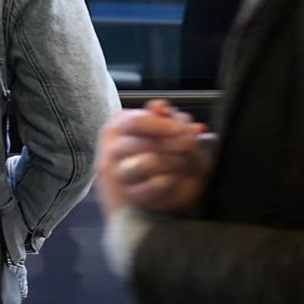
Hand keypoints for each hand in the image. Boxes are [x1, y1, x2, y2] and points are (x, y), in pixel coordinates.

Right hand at [98, 101, 211, 216]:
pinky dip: (169, 180)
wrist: (177, 186)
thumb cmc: (169, 153)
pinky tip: (175, 176)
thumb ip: (165, 116)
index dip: (160, 124)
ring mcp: (119, 174)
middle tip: (190, 144)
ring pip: (144, 164)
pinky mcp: (131, 196)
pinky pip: (152, 186)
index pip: (135, 122)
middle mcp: (114, 150)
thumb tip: (160, 107)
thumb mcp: (170, 129)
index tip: (181, 128)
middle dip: (171, 143)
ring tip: (184, 160)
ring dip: (171, 160)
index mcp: (119, 127)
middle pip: (140, 143)